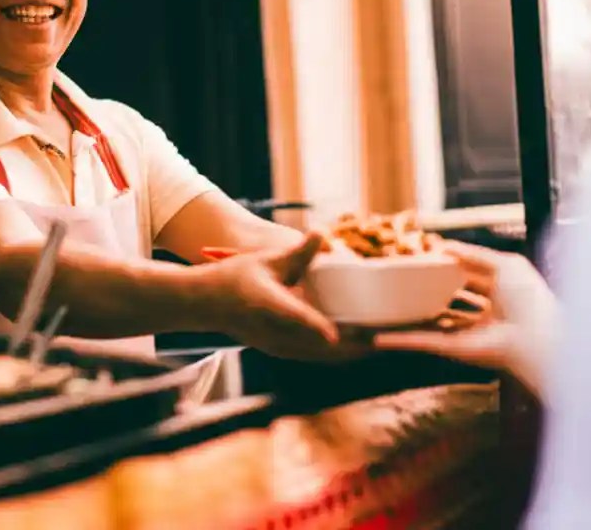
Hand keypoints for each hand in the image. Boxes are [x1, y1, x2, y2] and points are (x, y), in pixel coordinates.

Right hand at [200, 234, 367, 361]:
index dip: (316, 327)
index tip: (336, 335)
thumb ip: (298, 252)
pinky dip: (337, 354)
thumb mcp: (267, 260)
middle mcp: (273, 333)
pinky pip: (315, 357)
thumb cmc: (234, 278)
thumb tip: (321, 233)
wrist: (205, 304)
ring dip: (349, 352)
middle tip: (385, 337)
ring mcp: (277, 347)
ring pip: (320, 357)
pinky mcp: (281, 351)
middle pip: (317, 347)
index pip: (294, 319)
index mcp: (267, 306)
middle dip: (353, 345)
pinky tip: (357, 348)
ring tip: (379, 344)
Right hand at [372, 241, 556, 396]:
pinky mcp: (454, 349)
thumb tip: (445, 246)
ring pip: (434, 324)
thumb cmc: (529, 299)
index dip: (455, 265)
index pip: (473, 276)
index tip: (432, 255)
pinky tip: (380, 338)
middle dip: (433, 290)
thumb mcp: (506, 265)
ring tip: (390, 306)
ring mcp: (468, 333)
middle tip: (409, 276)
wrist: (534, 337)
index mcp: (503, 293)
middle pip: (453, 300)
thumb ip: (474, 254)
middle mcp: (486, 315)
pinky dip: (401, 342)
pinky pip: (423, 343)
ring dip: (413, 318)